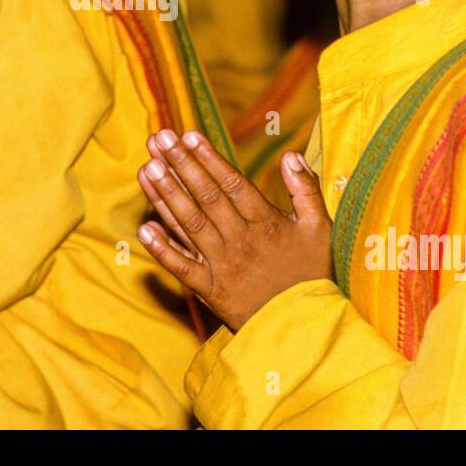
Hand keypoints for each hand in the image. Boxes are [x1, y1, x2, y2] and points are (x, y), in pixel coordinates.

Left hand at [134, 129, 332, 331]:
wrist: (305, 329)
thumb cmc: (315, 276)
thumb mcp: (321, 230)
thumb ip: (305, 190)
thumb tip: (291, 155)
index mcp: (266, 223)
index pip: (232, 184)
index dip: (209, 159)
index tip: (189, 135)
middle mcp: (240, 241)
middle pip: (205, 198)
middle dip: (180, 165)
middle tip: (158, 139)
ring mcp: (222, 265)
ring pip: (189, 225)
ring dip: (166, 196)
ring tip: (146, 168)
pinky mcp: (210, 290)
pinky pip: (182, 268)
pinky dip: (162, 249)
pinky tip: (144, 228)